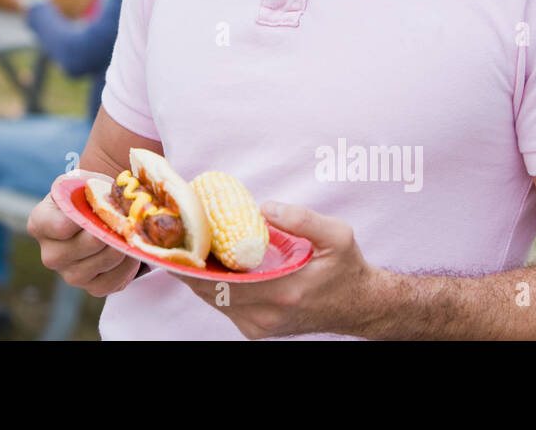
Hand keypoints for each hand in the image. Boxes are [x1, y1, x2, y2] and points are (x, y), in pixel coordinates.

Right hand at [28, 171, 140, 296]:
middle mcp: (50, 254)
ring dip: (120, 249)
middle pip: (83, 246)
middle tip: (125, 221)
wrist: (93, 213)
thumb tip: (110, 201)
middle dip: (107, 233)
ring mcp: (68, 274)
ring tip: (130, 234)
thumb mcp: (80, 182)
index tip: (100, 208)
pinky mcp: (90, 287)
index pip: (59, 226)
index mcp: (40, 224)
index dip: (83, 218)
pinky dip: (127, 268)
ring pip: (99, 265)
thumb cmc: (85, 194)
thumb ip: (87, 187)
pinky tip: (131, 252)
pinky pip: (111, 283)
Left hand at [171, 202, 382, 339]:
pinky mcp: (256, 329)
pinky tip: (205, 262)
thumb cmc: (346, 268)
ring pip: (212, 300)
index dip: (194, 263)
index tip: (180, 239)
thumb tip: (264, 207)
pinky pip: (223, 305)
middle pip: (209, 292)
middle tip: (176, 234)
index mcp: (283, 293)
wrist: (359, 306)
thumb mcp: (337, 235)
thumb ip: (302, 219)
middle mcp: (266, 316)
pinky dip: (211, 285)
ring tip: (185, 244)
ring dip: (197, 274)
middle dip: (189, 265)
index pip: (222, 282)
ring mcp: (259, 327)